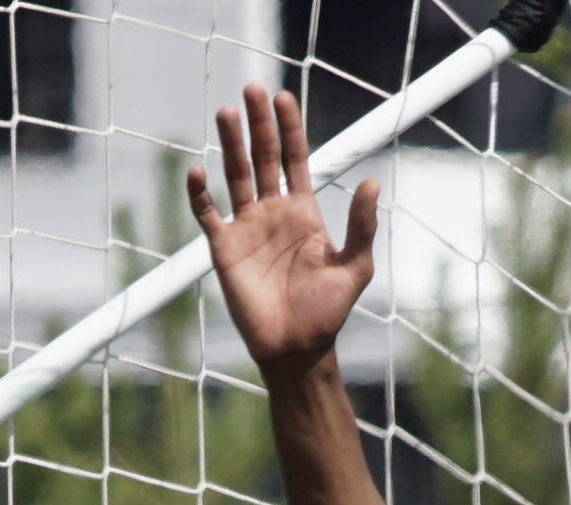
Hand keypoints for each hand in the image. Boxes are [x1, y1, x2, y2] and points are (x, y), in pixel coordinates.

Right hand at [187, 85, 379, 380]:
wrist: (297, 349)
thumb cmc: (328, 313)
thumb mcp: (354, 268)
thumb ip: (361, 227)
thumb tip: (373, 184)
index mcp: (304, 212)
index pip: (295, 159)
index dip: (290, 129)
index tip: (283, 98)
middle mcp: (273, 212)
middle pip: (263, 157)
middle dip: (258, 124)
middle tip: (251, 90)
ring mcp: (246, 227)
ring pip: (235, 175)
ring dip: (230, 145)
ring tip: (227, 112)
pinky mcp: (224, 248)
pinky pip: (207, 213)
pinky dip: (200, 193)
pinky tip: (197, 170)